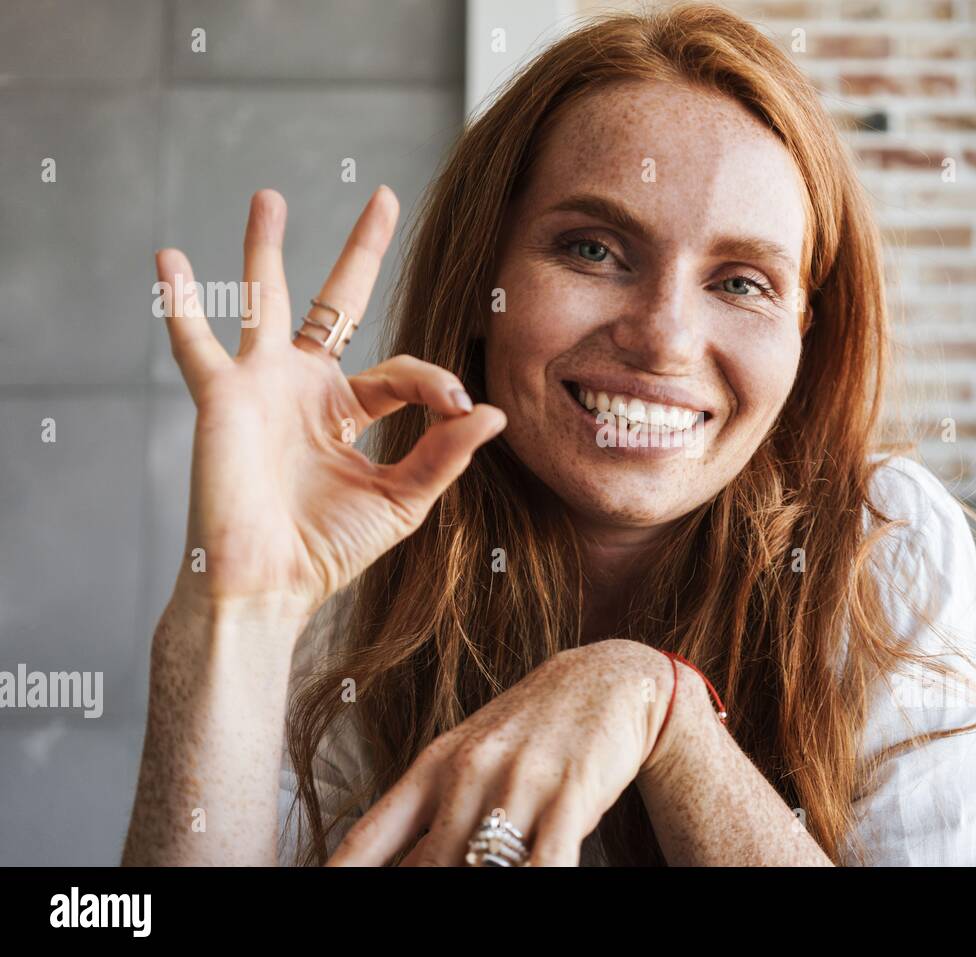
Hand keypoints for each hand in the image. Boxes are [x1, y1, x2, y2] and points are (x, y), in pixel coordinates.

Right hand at [158, 187, 505, 622]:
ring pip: (265, 301)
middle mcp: (305, 389)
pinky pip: (194, 342)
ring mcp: (262, 385)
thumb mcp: (402, 499)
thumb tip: (495, 412)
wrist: (268, 585)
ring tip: (269, 198)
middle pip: (337, 303)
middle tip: (384, 197)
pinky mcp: (224, 396)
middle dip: (360, 251)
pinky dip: (180, 303)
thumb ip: (445, 454)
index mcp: (347, 411)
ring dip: (265, 249)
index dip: (436, 382)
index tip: (464, 404)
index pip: (401, 372)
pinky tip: (168, 260)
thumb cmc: (328, 549)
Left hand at [324, 639, 675, 866]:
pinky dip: (534, 880)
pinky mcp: (569, 795)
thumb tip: (389, 868)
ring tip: (482, 881)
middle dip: (423, 892)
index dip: (339, 875)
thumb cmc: (531, 730)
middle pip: (427, 868)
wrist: (606, 679)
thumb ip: (432, 816)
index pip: (370, 838)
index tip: (315, 890)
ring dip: (479, 884)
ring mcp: (518, 784)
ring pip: (481, 870)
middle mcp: (468, 775)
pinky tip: (533, 881)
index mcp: (434, 767)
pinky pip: (543, 865)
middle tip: (421, 903)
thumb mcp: (470, 758)